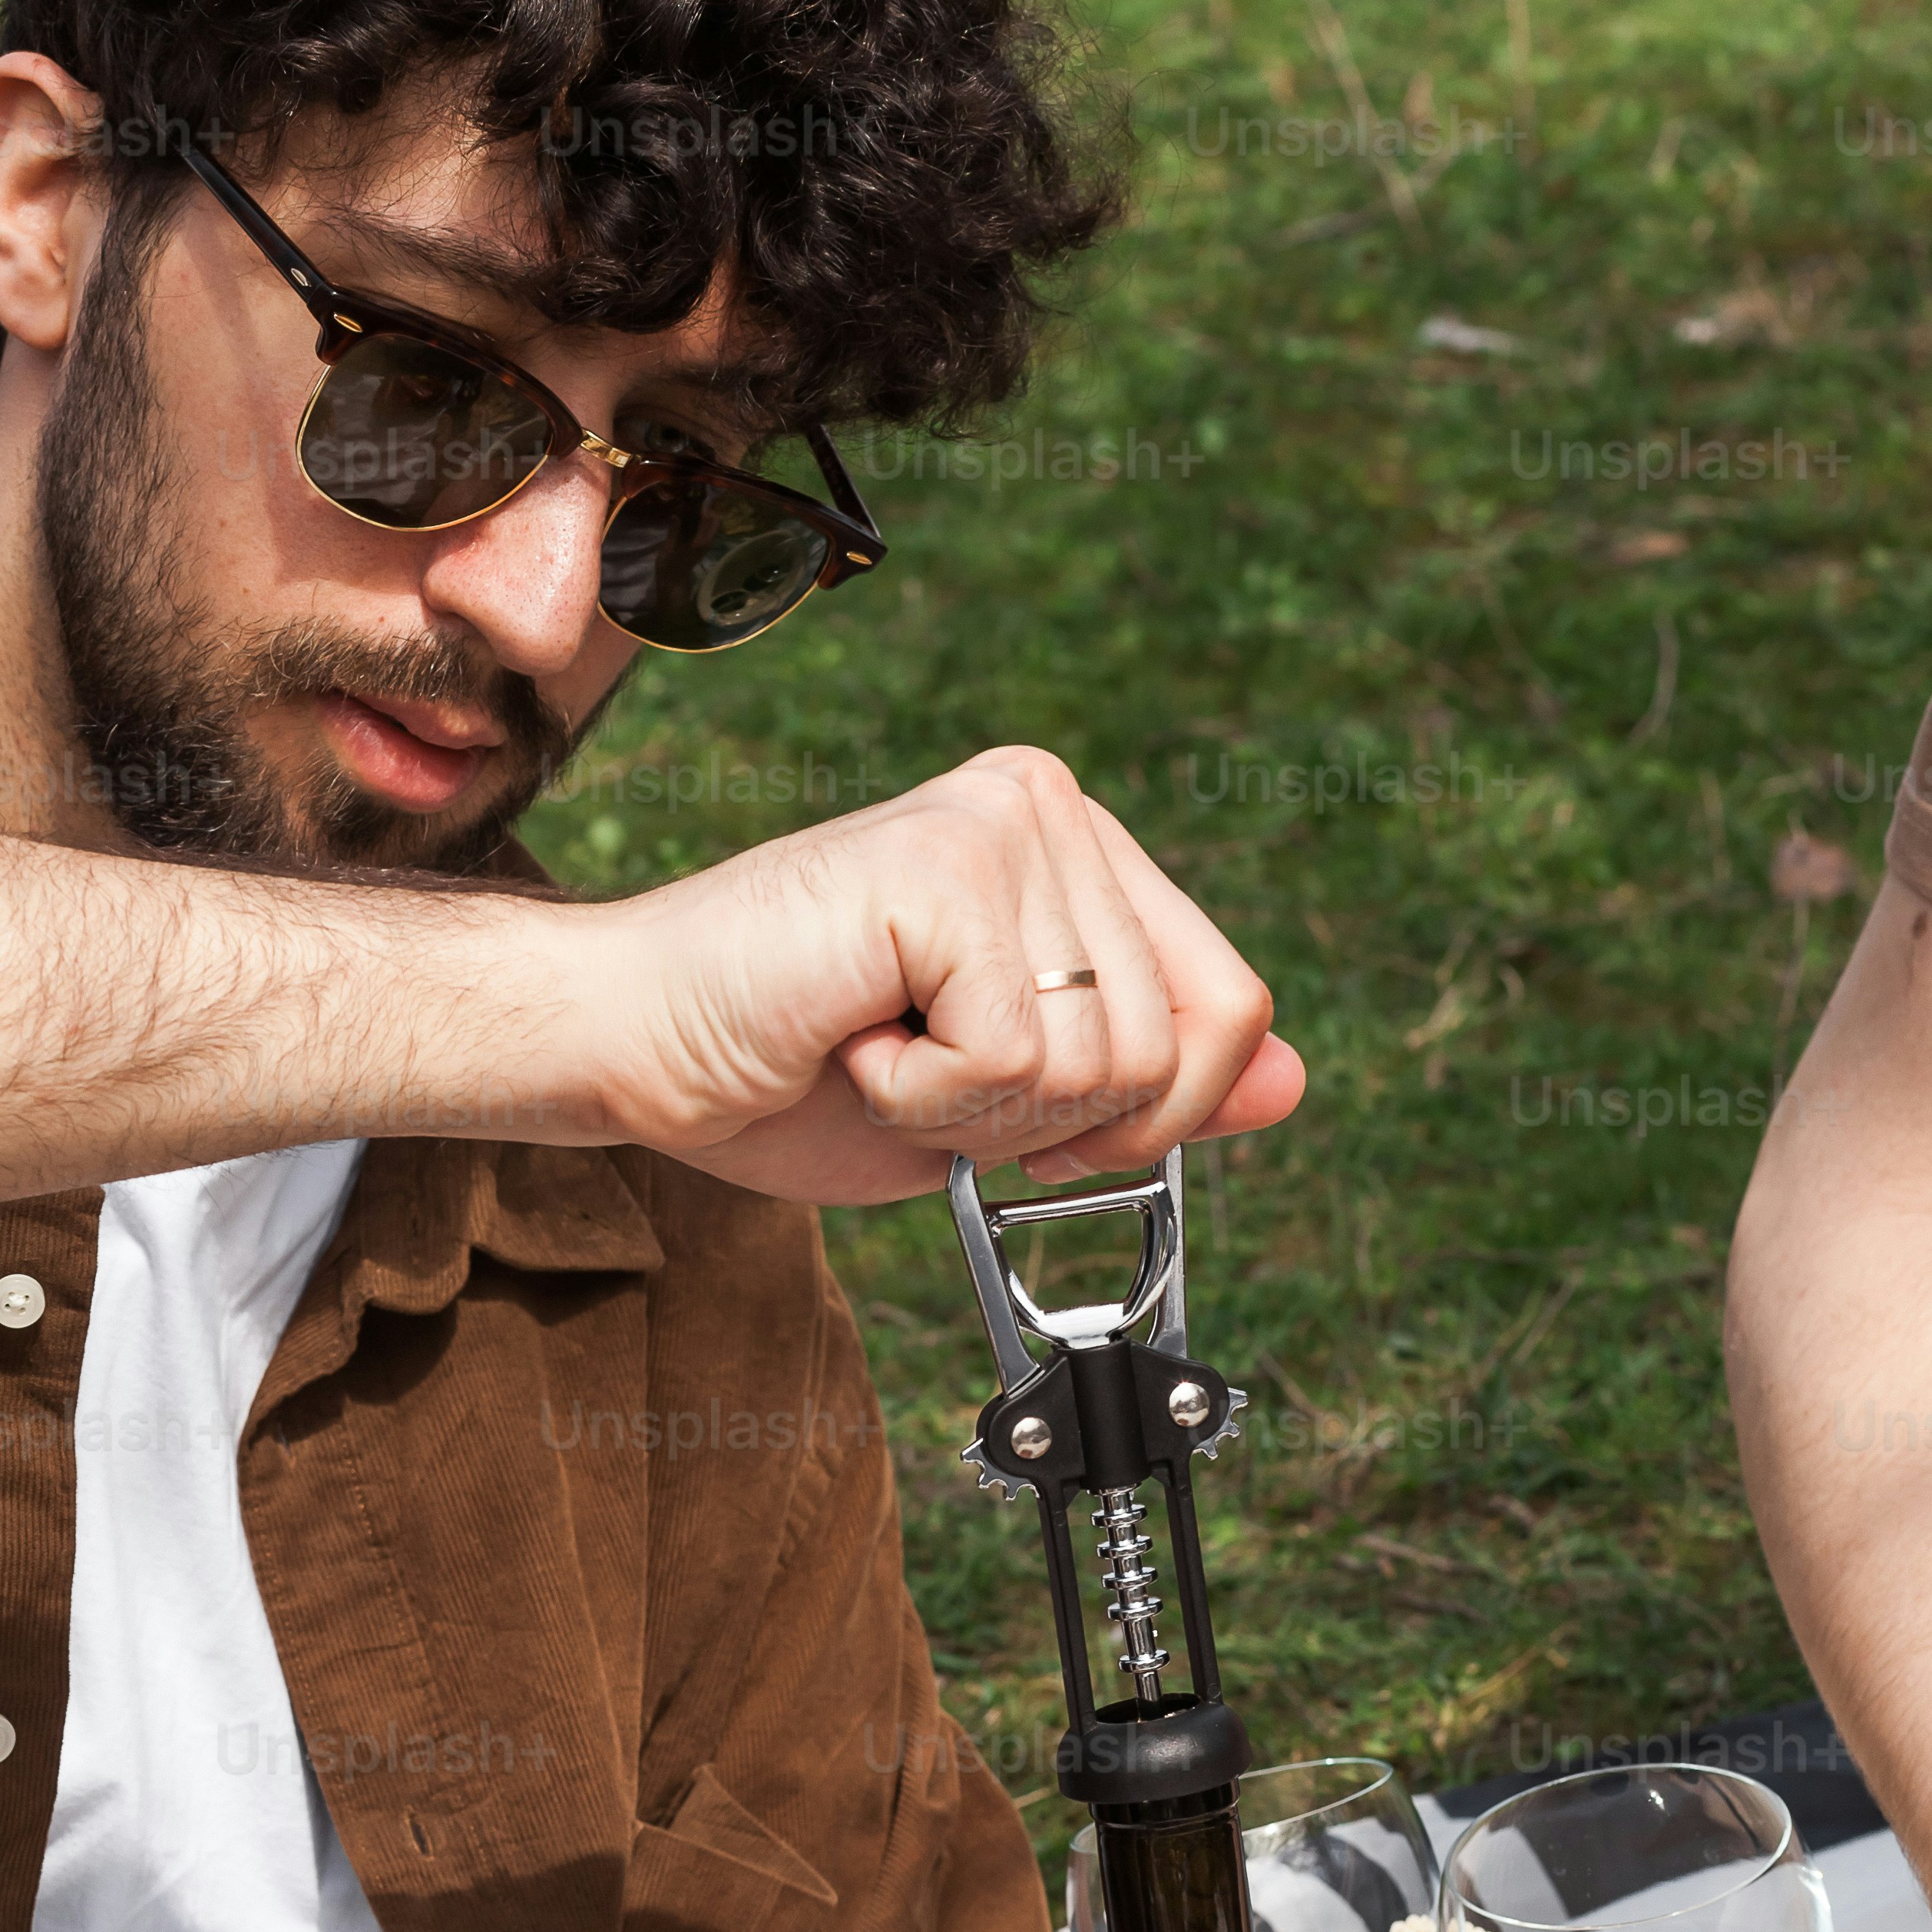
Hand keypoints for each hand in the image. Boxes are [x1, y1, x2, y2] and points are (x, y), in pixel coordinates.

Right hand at [580, 746, 1303, 1199]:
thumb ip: (1150, 1083)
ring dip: (975, 1111)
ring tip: (876, 1046)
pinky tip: (850, 1036)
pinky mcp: (945, 867)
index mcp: (1076, 848)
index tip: (1022, 1113)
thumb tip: (1295, 1083)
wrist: (636, 1047)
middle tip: (917, 1071)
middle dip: (1045, 1123)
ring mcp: (1002, 823)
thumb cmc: (790, 1069)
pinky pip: (1014, 1059)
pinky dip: (924, 1099)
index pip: (1229, 1008)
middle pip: (1174, 1050)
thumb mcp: (1006, 1104)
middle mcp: (1051, 809)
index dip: (1148, 1114)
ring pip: (1100, 1063)